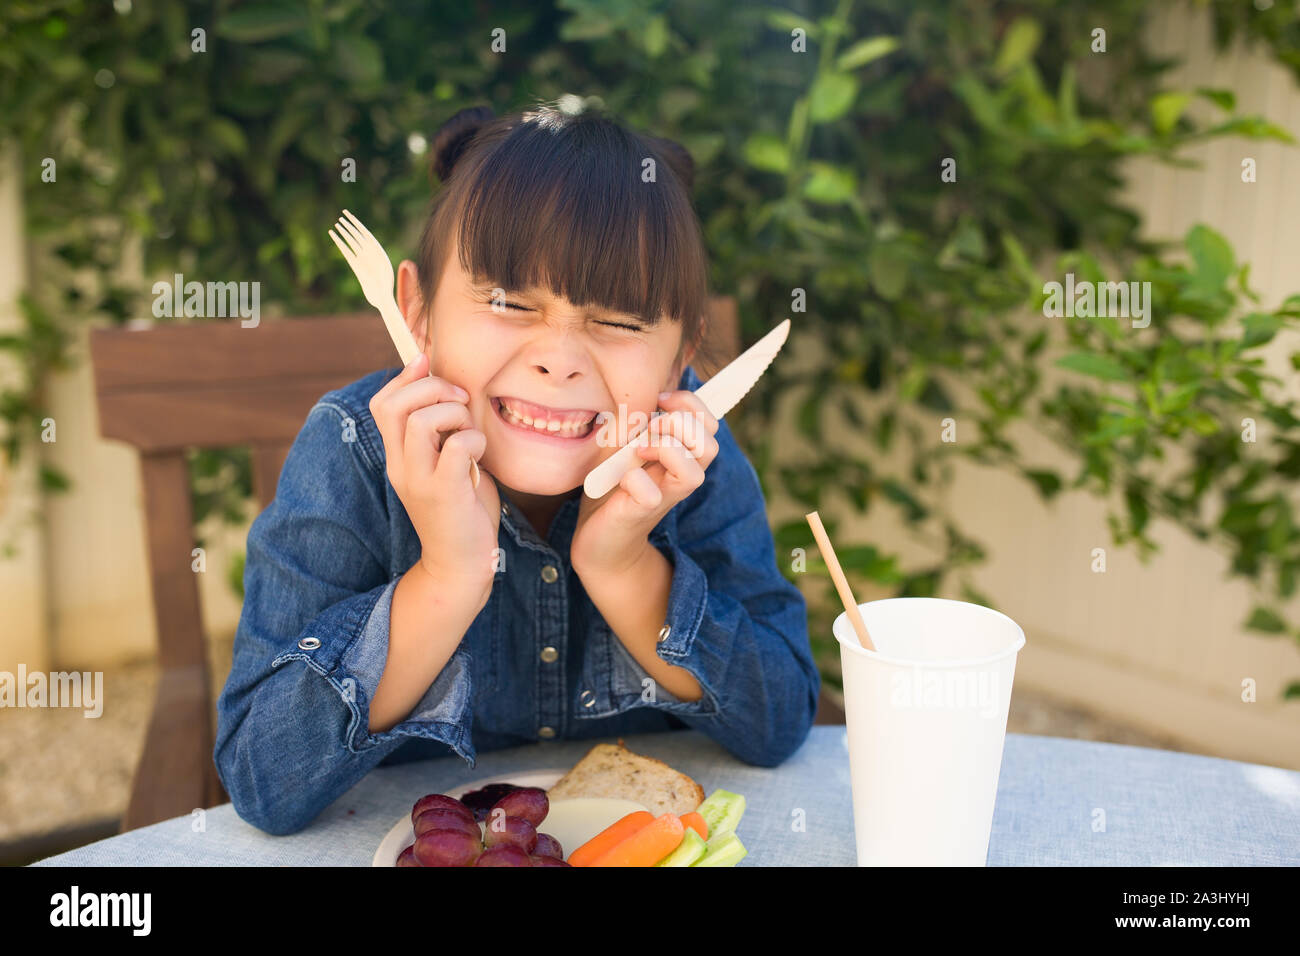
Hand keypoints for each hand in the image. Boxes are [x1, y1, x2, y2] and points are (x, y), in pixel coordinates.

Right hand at [369, 352, 499, 602]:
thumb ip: (443, 434)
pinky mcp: (445, 492)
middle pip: (396, 405)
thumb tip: (451, 393)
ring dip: (455, 414)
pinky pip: (457, 446)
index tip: (429, 366)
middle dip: (432, 388)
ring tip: (470, 433)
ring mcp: (420, 480)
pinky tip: (481, 454)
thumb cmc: (461, 510)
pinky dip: (475, 439)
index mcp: (398, 457)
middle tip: (460, 401)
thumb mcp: (445, 465)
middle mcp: (401, 466)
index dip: (405, 377)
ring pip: (423, 421)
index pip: (382, 404)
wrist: (461, 564)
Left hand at [571, 389, 718, 577]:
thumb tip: (644, 391)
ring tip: (638, 451)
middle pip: (710, 445)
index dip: (690, 404)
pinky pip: (650, 493)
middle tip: (647, 429)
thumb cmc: (612, 487)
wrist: (597, 537)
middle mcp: (679, 476)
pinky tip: (621, 479)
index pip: (709, 424)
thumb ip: (637, 420)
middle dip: (679, 424)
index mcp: (680, 455)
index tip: (658, 401)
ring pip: (694, 472)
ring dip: (665, 449)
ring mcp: (664, 496)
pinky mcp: (640, 512)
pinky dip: (633, 479)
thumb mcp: (623, 442)